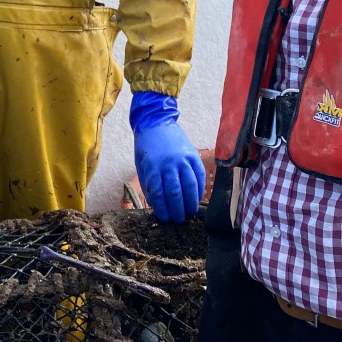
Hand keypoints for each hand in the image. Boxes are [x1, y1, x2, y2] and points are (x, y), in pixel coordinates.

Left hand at [130, 91, 205, 222]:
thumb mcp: (141, 165)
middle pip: (175, 193)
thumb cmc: (146, 146)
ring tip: (189, 212)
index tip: (165, 218)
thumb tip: (158, 204)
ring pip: (190, 186)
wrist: (155, 121)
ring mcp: (183, 159)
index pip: (159, 194)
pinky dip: (200, 189)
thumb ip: (149, 183)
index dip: (163, 209)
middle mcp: (169, 164)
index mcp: (153, 167)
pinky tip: (197, 197)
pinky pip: (199, 175)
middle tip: (178, 220)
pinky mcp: (193, 155)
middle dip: (177, 210)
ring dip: (191, 203)